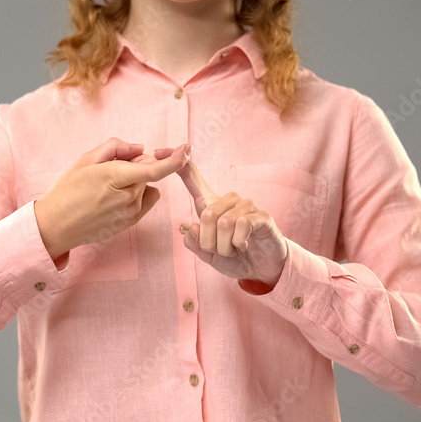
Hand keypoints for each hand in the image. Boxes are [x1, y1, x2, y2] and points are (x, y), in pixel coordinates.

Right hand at [35, 138, 190, 260]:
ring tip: (106, 186)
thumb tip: (140, 148)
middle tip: (109, 168)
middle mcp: (126, 197)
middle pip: (147, 170)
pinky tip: (115, 196)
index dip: (174, 159)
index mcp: (114, 177)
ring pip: (145, 185)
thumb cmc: (67, 190)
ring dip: (134, 179)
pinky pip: (145, 199)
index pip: (153, 169)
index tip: (187, 148)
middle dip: (135, 163)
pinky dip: (137, 193)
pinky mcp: (131, 222)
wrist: (55, 226)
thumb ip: (115, 147)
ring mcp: (130, 212)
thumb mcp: (85, 159)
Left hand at [158, 148, 288, 287]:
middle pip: (207, 214)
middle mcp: (228, 200)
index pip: (192, 178)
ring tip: (233, 250)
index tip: (158, 152)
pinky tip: (244, 245)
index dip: (177, 164)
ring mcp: (246, 206)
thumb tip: (193, 226)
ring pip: (223, 222)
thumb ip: (195, 243)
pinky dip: (238, 242)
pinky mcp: (261, 216)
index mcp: (211, 205)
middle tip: (219, 251)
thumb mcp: (207, 254)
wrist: (262, 269)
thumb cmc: (234, 257)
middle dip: (209, 243)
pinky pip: (242, 225)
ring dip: (224, 247)